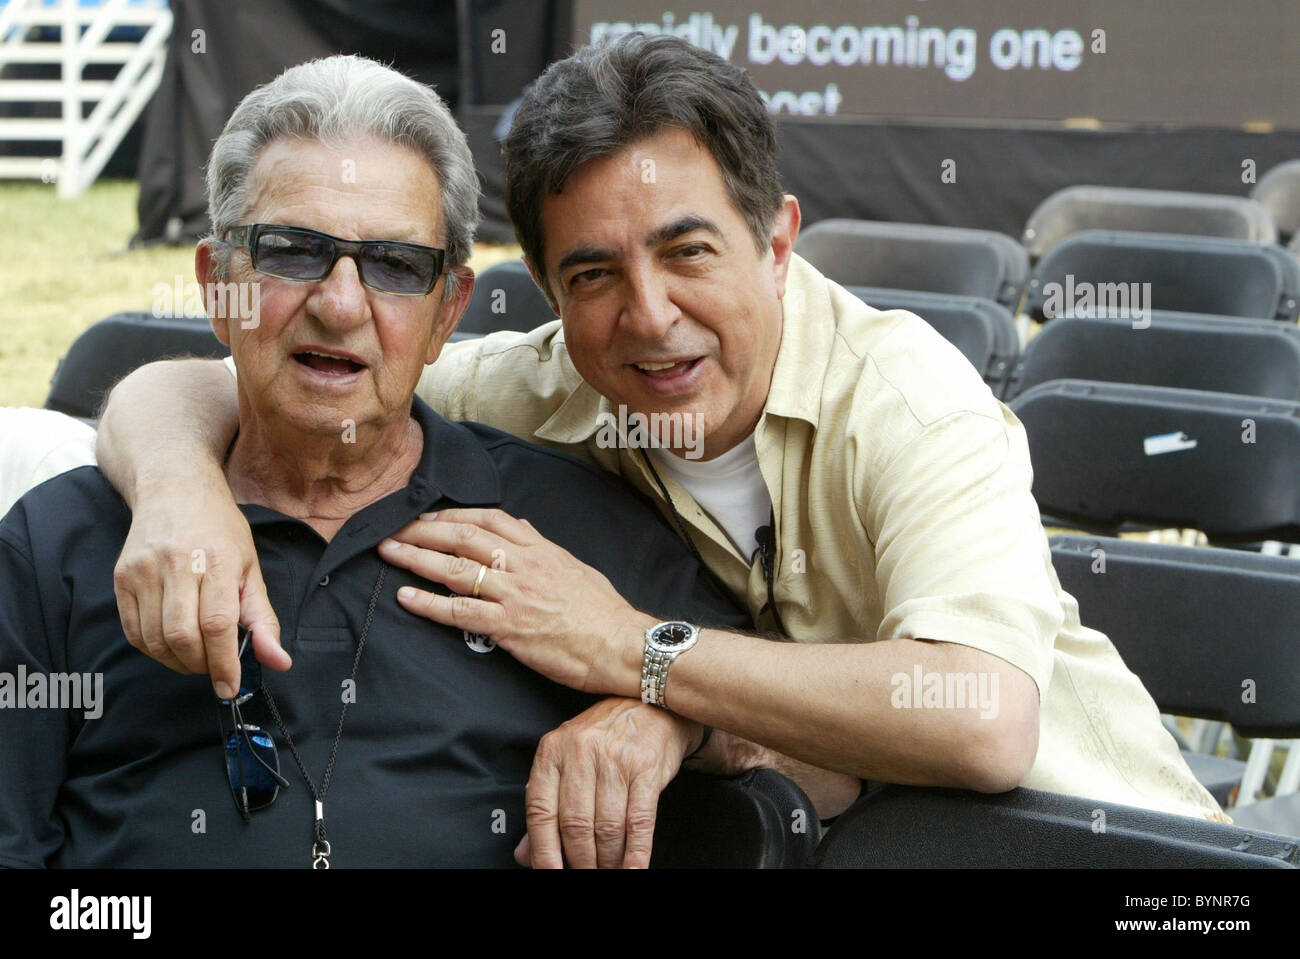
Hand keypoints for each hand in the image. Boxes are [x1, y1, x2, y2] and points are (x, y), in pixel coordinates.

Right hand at [112, 476, 288, 697]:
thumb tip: (279, 662)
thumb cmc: (219, 530)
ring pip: (155, 639)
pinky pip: (133, 631)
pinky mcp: (121, 577)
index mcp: (216, 560)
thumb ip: (262, 618)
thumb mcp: (251, 567)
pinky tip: (171, 645)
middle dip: (200, 665)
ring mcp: (143, 570)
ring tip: (195, 657)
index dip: (224, 663)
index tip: (230, 687)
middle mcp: (176, 564)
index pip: (217, 624)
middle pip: (182, 636)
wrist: (174, 489)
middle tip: (214, 670)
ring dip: (177, 662)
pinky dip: (153, 649)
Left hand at [381, 508, 647, 694]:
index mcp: (540, 549)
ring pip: (456, 569)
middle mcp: (524, 565)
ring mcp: (515, 595)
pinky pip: (460, 612)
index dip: (454, 514)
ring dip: (417, 558)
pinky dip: (429, 604)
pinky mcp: (509, 627)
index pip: (490, 519)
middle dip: (424, 530)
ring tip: (389, 552)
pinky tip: (405, 597)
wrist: (621, 644)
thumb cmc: (603, 611)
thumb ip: (543, 546)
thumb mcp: (575, 566)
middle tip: (393, 527)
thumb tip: (522, 527)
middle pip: (464, 536)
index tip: (429, 515)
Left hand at [513, 697, 702, 868]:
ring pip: (607, 827)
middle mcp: (581, 751)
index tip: (549, 873)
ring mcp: (615, 759)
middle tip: (585, 874)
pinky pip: (639, 821)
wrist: (649, 705)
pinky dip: (636, 853)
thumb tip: (525, 854)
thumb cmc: (604, 736)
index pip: (540, 811)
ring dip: (608, 861)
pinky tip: (633, 868)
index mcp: (553, 750)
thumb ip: (546, 806)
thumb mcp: (566, 760)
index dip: (543, 851)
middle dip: (580, 861)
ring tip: (608, 871)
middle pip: (575, 824)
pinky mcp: (646, 768)